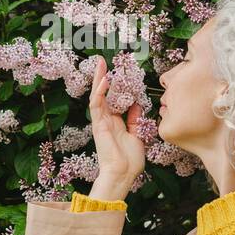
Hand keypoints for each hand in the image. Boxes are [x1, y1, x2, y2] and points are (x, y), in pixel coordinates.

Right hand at [86, 56, 145, 201]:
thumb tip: (136, 104)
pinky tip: (104, 80)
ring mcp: (100, 121)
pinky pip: (96, 105)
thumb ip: (135, 119)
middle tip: (103, 61)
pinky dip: (99, 92)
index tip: (119, 71)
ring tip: (100, 64)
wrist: (123, 173)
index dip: (115, 84)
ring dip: (98, 79)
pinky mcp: (98, 125)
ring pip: (97, 95)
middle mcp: (106, 119)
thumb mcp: (137, 134)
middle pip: (102, 93)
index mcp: (115, 121)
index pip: (113, 98)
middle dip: (102, 77)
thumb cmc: (130, 159)